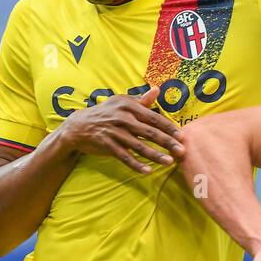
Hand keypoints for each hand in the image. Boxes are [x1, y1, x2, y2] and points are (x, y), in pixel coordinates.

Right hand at [60, 85, 183, 173]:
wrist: (79, 126)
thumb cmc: (105, 113)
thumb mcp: (121, 102)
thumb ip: (141, 100)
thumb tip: (157, 89)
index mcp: (129, 106)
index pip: (154, 117)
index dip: (169, 127)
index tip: (182, 136)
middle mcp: (123, 118)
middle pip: (150, 132)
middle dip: (168, 142)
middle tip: (182, 151)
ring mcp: (115, 132)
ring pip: (139, 146)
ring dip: (156, 155)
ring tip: (169, 162)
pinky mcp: (107, 145)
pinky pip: (125, 157)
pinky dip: (136, 165)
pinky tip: (148, 171)